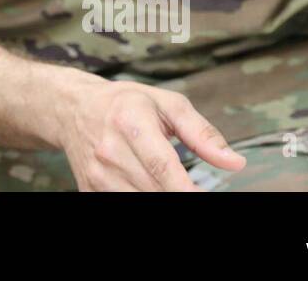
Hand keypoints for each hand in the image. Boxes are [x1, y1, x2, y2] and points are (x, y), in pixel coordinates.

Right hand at [50, 72, 243, 190]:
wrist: (73, 109)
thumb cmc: (126, 103)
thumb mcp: (167, 104)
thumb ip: (202, 134)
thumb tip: (235, 163)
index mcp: (130, 120)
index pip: (162, 164)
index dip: (186, 189)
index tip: (204, 196)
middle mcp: (109, 149)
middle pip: (155, 189)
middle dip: (180, 194)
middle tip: (195, 188)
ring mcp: (96, 173)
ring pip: (140, 201)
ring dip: (162, 195)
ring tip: (171, 184)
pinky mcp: (88, 189)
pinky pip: (122, 204)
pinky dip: (143, 198)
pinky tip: (149, 186)